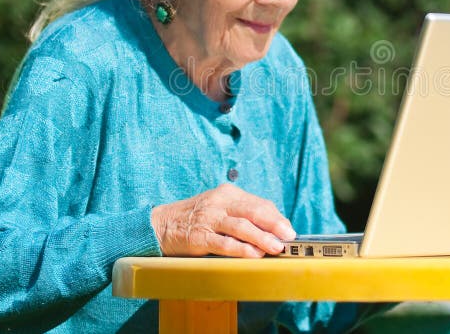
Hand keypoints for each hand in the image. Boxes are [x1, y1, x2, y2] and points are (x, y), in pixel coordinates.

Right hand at [151, 183, 296, 257]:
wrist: (159, 225)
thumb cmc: (195, 219)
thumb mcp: (219, 209)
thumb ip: (241, 215)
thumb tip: (271, 230)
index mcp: (228, 193)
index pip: (259, 203)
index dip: (276, 217)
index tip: (288, 230)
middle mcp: (220, 202)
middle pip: (254, 211)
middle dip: (275, 224)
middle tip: (289, 237)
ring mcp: (209, 218)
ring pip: (242, 226)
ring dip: (262, 238)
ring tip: (276, 247)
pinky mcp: (199, 236)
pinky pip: (224, 243)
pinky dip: (241, 249)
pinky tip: (253, 255)